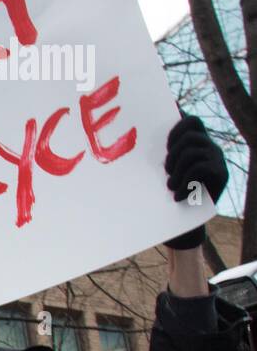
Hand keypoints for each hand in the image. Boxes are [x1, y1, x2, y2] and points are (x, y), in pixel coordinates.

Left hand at [163, 116, 227, 249]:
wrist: (182, 229)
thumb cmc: (165, 201)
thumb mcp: (159, 177)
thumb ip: (156, 159)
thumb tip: (129, 144)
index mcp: (195, 143)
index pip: (190, 121)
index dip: (176, 127)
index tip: (163, 146)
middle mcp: (209, 147)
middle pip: (191, 130)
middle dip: (174, 149)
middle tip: (166, 170)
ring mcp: (217, 159)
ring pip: (193, 151)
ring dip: (177, 170)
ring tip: (170, 187)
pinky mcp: (221, 174)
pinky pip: (200, 167)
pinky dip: (185, 182)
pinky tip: (178, 196)